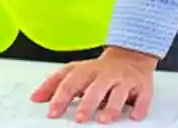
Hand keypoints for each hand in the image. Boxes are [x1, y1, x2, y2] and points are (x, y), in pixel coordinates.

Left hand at [30, 46, 158, 123]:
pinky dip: (139, 107)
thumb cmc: (99, 70)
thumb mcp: (74, 72)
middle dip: (87, 103)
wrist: (130, 56)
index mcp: (86, 70)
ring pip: (118, 93)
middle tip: (80, 119)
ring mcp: (125, 80)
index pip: (70, 83)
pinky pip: (142, 97)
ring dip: (111, 107)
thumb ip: (54, 85)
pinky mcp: (143, 87)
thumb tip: (35, 98)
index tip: (52, 112)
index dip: (60, 97)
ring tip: (103, 119)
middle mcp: (105, 75)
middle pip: (95, 88)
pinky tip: (134, 116)